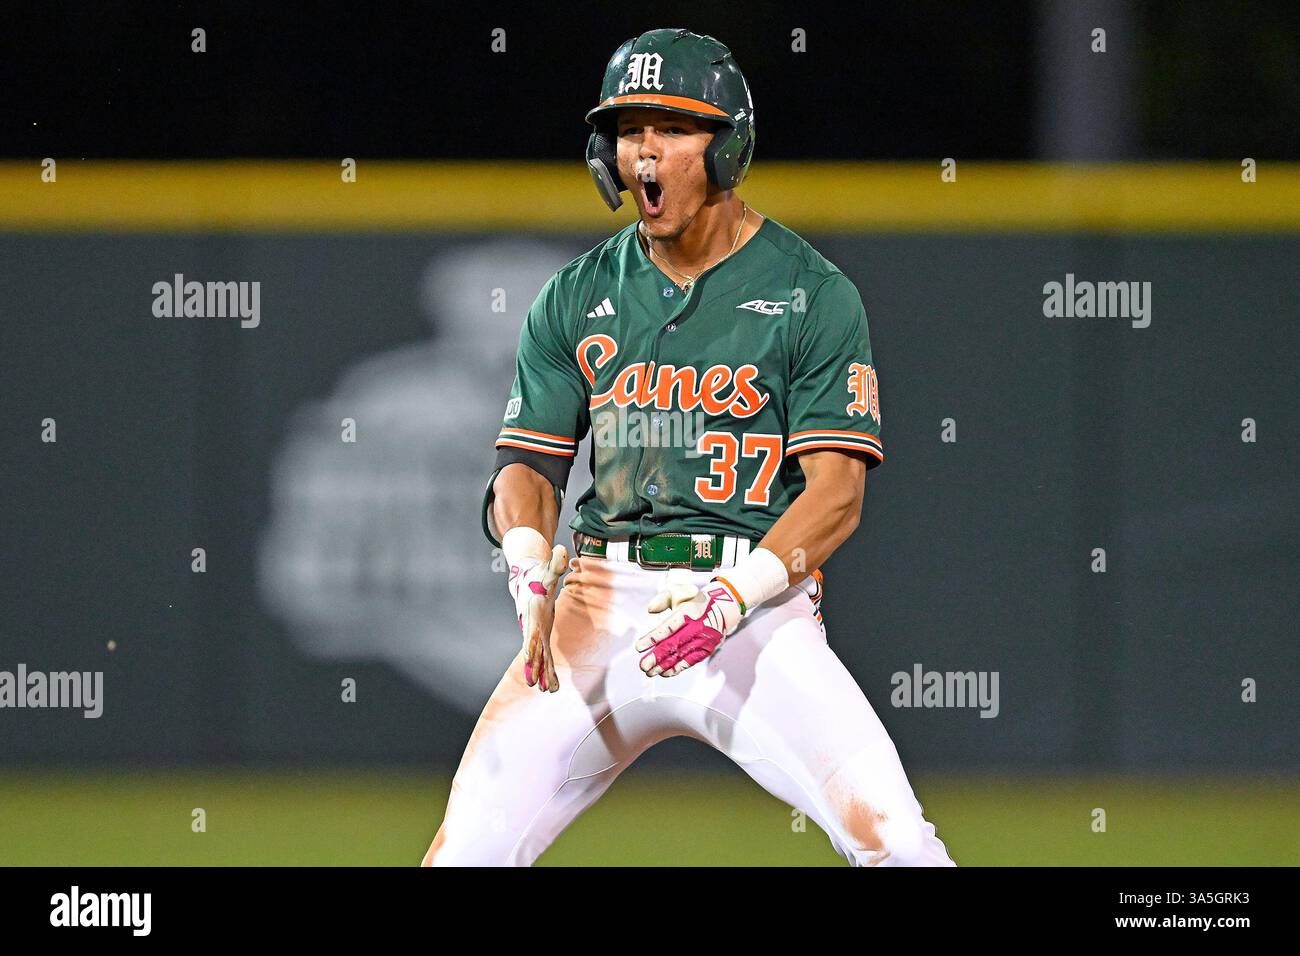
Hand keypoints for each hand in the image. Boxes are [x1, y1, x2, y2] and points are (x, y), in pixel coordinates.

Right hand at [509, 545, 567, 692]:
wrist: (526, 580)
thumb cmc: (538, 576)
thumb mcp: (548, 569)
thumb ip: (556, 563)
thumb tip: (563, 549)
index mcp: (534, 613)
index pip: (532, 631)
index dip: (530, 644)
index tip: (528, 657)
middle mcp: (533, 626)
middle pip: (533, 649)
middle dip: (533, 666)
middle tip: (534, 683)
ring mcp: (536, 632)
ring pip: (539, 656)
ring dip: (542, 673)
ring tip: (547, 690)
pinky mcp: (542, 635)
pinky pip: (545, 655)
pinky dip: (548, 670)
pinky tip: (552, 686)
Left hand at [636, 579, 742, 676]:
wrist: (723, 607)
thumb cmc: (695, 601)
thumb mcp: (679, 591)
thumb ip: (662, 598)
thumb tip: (650, 609)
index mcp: (688, 611)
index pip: (668, 627)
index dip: (653, 638)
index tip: (639, 647)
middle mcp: (697, 626)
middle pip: (674, 644)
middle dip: (657, 657)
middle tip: (643, 665)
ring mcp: (703, 640)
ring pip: (681, 655)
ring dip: (664, 666)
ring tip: (650, 672)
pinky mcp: (707, 649)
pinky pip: (691, 661)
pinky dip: (677, 668)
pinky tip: (665, 673)